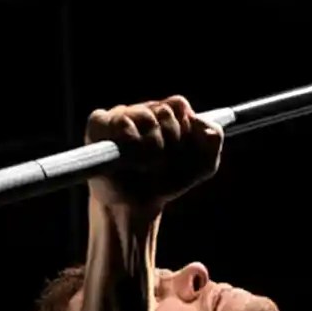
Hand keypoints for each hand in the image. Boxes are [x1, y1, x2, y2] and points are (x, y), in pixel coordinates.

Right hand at [85, 96, 223, 207]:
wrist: (137, 206)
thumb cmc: (166, 182)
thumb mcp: (202, 165)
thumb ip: (212, 139)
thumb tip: (198, 119)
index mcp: (164, 113)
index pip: (178, 104)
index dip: (184, 130)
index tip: (180, 151)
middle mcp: (142, 110)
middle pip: (164, 111)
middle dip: (170, 143)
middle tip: (161, 163)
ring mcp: (119, 115)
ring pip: (145, 117)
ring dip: (152, 148)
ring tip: (147, 166)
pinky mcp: (99, 125)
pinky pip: (121, 124)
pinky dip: (132, 146)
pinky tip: (132, 162)